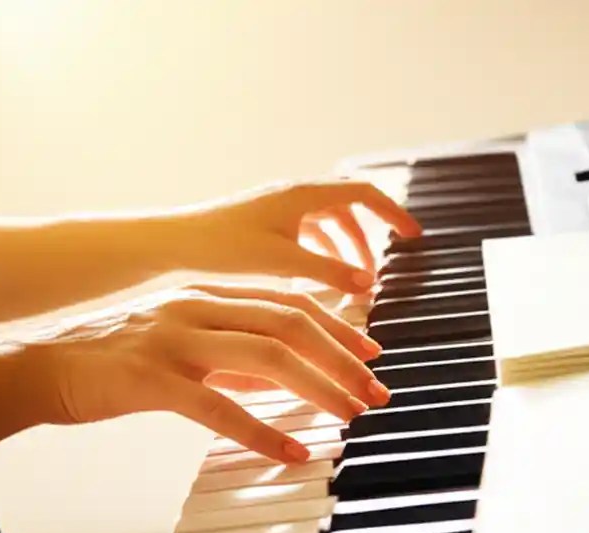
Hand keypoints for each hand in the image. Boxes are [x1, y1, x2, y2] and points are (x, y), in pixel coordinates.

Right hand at [19, 282, 389, 462]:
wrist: (39, 367)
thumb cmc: (113, 360)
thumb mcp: (182, 345)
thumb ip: (233, 357)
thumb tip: (286, 376)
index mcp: (207, 296)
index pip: (289, 303)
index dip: (338, 326)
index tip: (372, 352)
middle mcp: (197, 308)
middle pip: (291, 324)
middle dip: (343, 359)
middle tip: (376, 390)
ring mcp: (174, 340)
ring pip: (267, 357)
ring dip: (319, 388)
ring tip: (351, 415)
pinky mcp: (152, 379)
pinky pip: (219, 407)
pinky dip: (263, 431)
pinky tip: (293, 452)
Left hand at [176, 180, 421, 293]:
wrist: (175, 242)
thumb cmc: (223, 247)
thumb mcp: (283, 263)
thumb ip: (329, 272)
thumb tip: (368, 283)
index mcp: (304, 194)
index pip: (364, 194)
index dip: (393, 213)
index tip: (413, 236)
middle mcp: (294, 194)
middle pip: (348, 207)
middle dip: (369, 236)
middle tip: (381, 266)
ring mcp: (279, 206)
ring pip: (327, 220)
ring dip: (345, 246)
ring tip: (353, 276)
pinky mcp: (265, 221)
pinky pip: (307, 230)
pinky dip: (322, 249)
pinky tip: (318, 275)